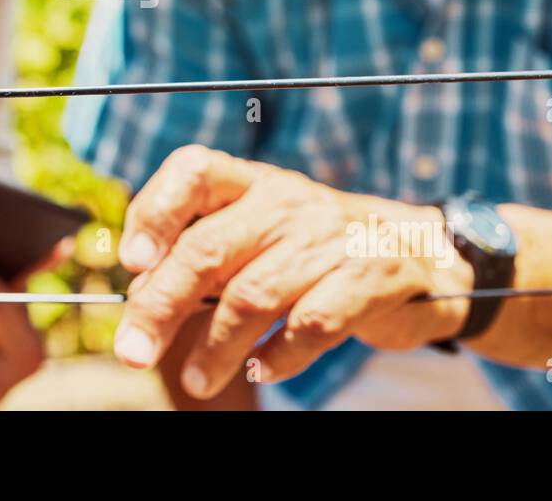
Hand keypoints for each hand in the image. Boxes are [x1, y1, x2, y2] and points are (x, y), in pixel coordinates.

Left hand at [112, 145, 472, 399]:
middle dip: (162, 303)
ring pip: (252, 295)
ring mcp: (328, 241)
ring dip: (214, 346)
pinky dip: (277, 356)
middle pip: (209, 247)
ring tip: (194, 381)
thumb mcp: (260, 230)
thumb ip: (204, 253)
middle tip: (133, 349)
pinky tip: (260, 370)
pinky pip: (309, 326)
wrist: (419, 252)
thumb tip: (141, 296)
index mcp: (254, 182)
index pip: (194, 171)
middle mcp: (286, 203)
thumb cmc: (314, 246)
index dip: (155, 211)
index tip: (132, 263)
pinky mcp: (367, 281)